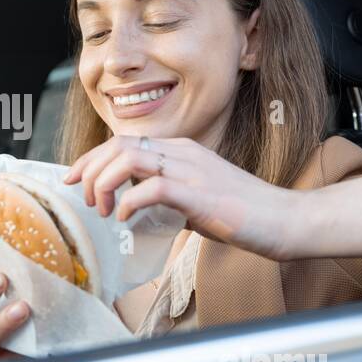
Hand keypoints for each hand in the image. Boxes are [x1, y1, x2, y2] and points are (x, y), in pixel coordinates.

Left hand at [63, 135, 302, 259]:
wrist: (287, 220)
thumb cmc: (245, 215)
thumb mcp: (196, 201)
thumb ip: (168, 199)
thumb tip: (138, 209)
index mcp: (182, 151)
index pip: (125, 142)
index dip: (92, 158)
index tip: (74, 180)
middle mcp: (184, 153)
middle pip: (119, 145)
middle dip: (90, 169)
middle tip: (84, 198)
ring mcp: (193, 171)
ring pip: (130, 159)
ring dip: (106, 183)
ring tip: (104, 210)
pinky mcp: (201, 194)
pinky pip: (153, 187)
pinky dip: (131, 201)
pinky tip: (126, 218)